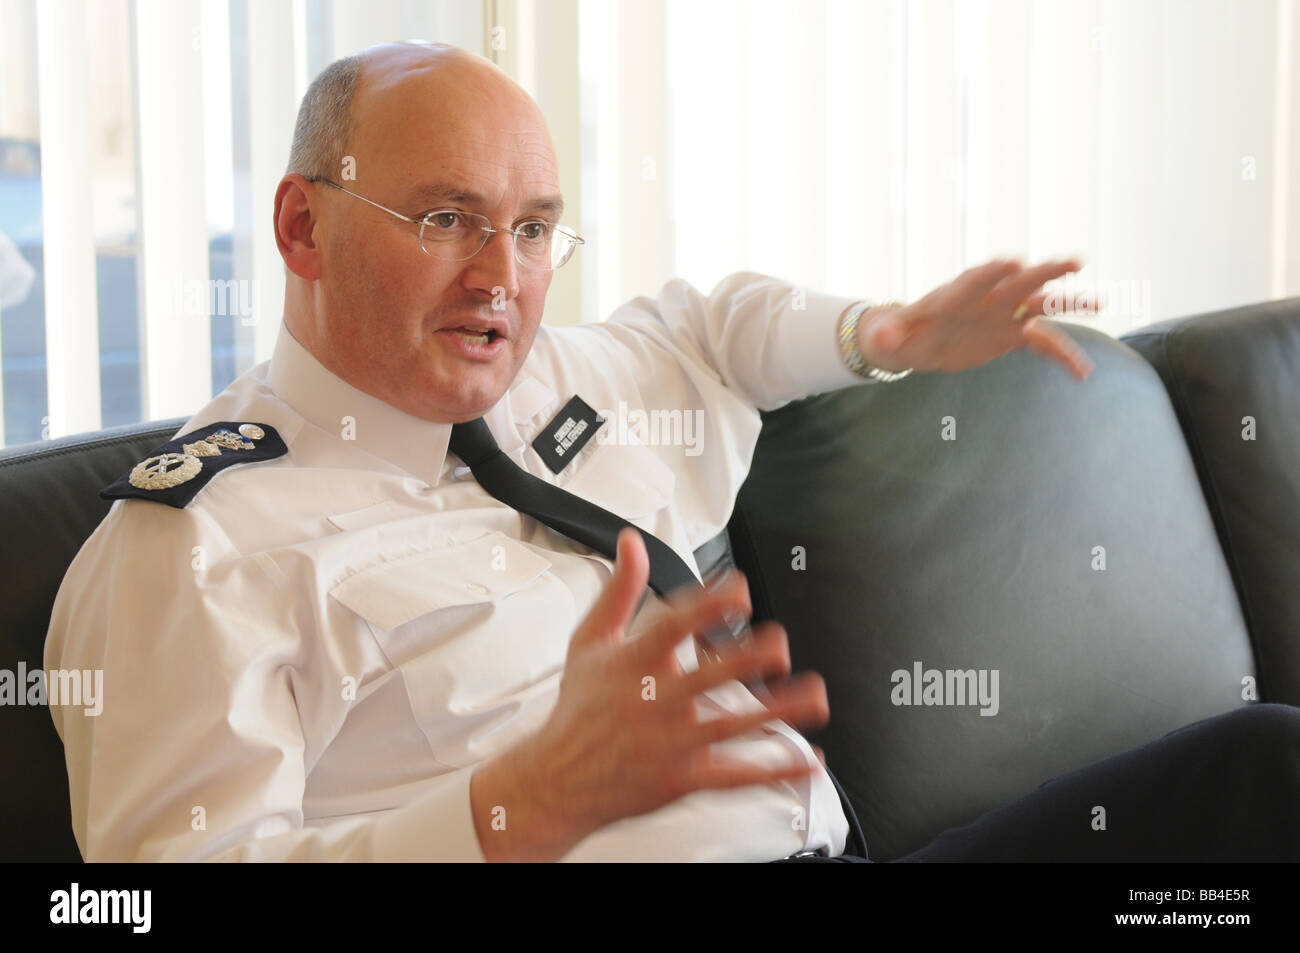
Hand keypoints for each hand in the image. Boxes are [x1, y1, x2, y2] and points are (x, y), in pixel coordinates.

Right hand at [479, 528, 828, 859]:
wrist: (557, 780)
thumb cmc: (579, 709)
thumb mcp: (590, 641)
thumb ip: (621, 590)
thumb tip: (632, 542)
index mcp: (635, 663)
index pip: (673, 626)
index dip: (707, 605)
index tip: (739, 589)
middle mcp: (656, 701)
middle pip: (708, 676)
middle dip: (747, 659)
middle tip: (780, 644)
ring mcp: (672, 742)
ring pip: (732, 725)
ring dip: (777, 711)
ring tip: (813, 697)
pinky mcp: (683, 779)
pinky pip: (736, 776)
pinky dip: (774, 769)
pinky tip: (807, 758)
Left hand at [856, 257, 1097, 379]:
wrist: (915, 341)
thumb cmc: (899, 334)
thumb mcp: (890, 337)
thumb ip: (890, 334)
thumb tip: (882, 335)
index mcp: (956, 295)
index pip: (976, 280)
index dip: (993, 272)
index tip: (1013, 261)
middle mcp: (987, 299)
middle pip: (1019, 282)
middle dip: (1044, 272)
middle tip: (1073, 262)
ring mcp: (1004, 316)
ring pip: (1041, 306)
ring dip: (1067, 303)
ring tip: (1098, 303)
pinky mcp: (1013, 336)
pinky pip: (1044, 344)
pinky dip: (1063, 356)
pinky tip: (1084, 373)